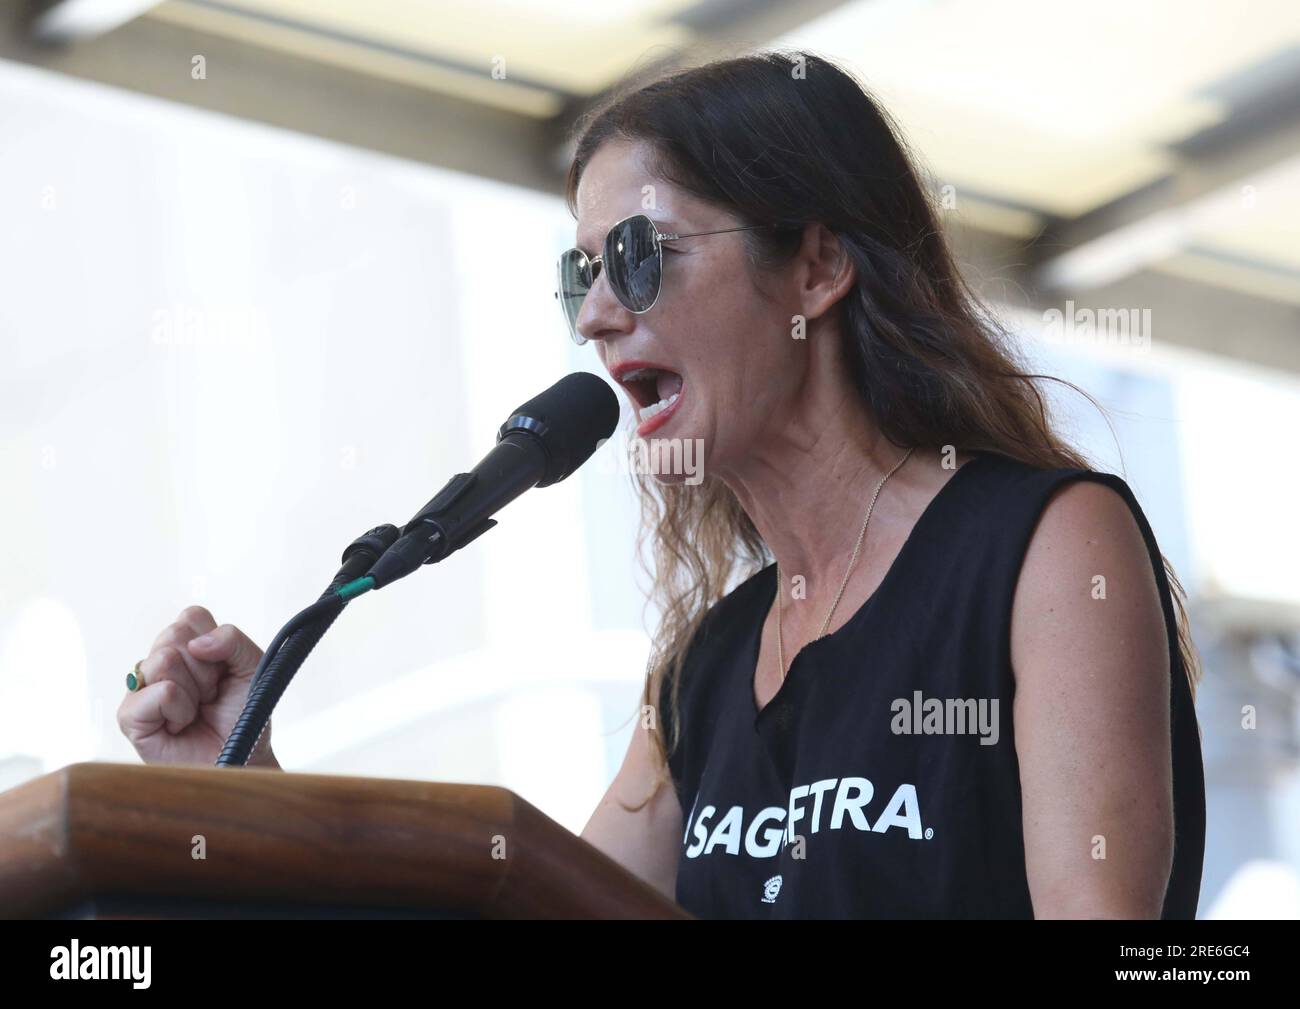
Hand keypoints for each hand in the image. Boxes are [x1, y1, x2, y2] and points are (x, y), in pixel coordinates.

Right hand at [117, 606, 278, 768]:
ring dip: (195, 690)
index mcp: (186, 646)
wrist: (241, 757)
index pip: (191, 617)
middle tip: (211, 695)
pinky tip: (180, 725)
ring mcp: (141, 687)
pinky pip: (160, 692)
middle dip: (206, 668)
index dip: (215, 643)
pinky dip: (181, 710)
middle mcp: (159, 662)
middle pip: (175, 634)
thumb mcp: (252, 667)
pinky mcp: (129, 716)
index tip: (223, 672)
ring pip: (165, 659)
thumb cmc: (242, 714)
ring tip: (196, 711)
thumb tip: (197, 642)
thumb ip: (232, 640)